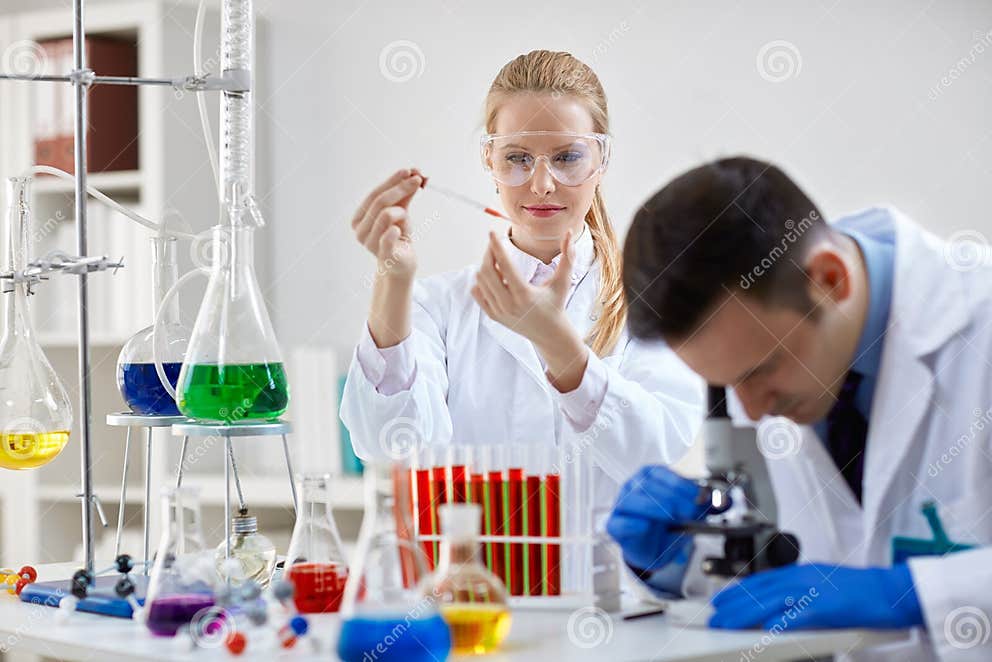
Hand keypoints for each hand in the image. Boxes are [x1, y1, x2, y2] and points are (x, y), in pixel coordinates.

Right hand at [351, 168, 423, 280]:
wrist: (402, 262)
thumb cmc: (398, 235)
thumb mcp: (401, 211)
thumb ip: (405, 193)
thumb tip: (414, 171)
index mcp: (359, 218)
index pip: (374, 194)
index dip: (392, 181)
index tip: (409, 171)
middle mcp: (360, 230)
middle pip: (379, 202)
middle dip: (400, 188)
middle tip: (418, 180)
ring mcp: (370, 244)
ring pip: (386, 215)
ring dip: (401, 212)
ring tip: (405, 219)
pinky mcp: (383, 255)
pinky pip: (388, 236)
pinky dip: (395, 230)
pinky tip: (399, 231)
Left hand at [472, 230, 573, 343]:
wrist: (549, 334)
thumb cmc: (556, 304)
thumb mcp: (563, 281)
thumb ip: (568, 257)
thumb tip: (569, 232)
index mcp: (524, 294)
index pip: (504, 265)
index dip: (496, 246)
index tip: (491, 232)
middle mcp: (508, 304)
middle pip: (487, 271)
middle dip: (488, 253)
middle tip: (493, 244)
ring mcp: (498, 311)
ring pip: (480, 281)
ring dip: (485, 266)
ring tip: (496, 260)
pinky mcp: (492, 315)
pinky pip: (477, 293)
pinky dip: (481, 281)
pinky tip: (493, 276)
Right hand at [606, 465, 707, 571]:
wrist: (651, 549)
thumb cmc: (667, 525)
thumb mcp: (691, 513)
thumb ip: (708, 506)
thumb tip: (727, 500)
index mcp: (652, 475)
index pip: (667, 476)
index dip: (685, 487)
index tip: (701, 499)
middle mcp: (634, 485)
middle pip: (651, 486)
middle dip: (674, 499)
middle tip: (691, 511)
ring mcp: (622, 504)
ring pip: (635, 500)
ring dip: (656, 509)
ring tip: (673, 517)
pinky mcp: (615, 524)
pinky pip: (622, 522)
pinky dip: (635, 524)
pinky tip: (647, 526)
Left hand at [710, 563, 923, 629]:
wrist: (896, 590)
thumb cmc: (864, 591)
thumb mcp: (825, 584)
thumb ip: (802, 592)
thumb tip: (781, 606)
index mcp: (803, 571)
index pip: (763, 580)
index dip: (739, 590)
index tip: (722, 599)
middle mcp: (804, 577)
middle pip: (760, 590)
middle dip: (733, 603)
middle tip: (715, 614)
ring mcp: (815, 591)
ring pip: (770, 602)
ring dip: (744, 614)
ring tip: (725, 624)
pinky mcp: (828, 607)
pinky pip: (797, 616)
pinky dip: (778, 623)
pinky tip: (762, 630)